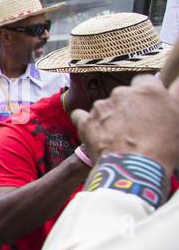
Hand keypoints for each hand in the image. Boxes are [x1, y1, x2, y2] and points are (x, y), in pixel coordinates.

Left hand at [71, 55, 178, 174]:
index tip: (146, 106)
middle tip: (133, 125)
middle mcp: (123, 93)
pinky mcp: (86, 121)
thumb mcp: (177, 117)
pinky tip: (94, 133)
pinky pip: (80, 116)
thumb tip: (174, 87)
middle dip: (127, 106)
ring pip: (104, 106)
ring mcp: (102, 107)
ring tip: (115, 135)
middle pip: (123, 94)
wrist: (134, 168)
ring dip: (108, 116)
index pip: (144, 81)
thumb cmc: (162, 147)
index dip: (145, 95)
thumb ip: (173, 98)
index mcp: (148, 89)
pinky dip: (86, 122)